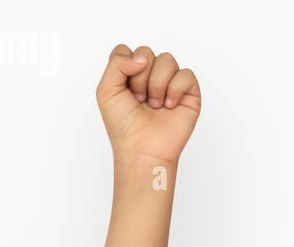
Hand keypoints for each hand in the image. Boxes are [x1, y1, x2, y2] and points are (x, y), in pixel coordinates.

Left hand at [97, 45, 199, 165]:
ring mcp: (169, 81)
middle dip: (139, 78)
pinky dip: (174, 90)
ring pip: (167, 59)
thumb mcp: (106, 92)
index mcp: (128, 76)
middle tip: (138, 100)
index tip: (123, 89)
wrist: (141, 148)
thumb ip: (116, 63)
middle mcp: (148, 76)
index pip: (126, 51)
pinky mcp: (188, 90)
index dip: (124, 66)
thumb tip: (142, 56)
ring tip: (153, 105)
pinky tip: (168, 106)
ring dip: (156, 85)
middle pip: (146, 52)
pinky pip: (185, 73)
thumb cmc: (123, 126)